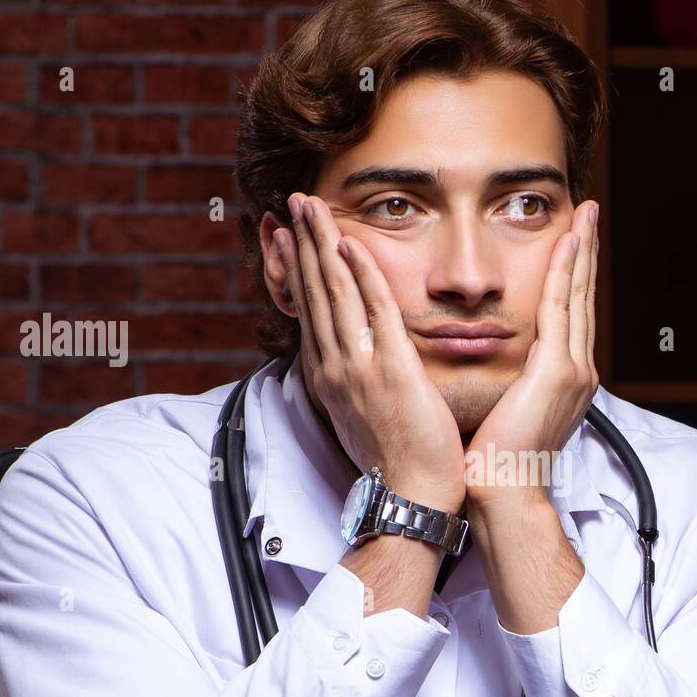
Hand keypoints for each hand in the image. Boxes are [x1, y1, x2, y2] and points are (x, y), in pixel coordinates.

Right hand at [274, 192, 464, 511]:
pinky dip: (360, 275)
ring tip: (311, 205)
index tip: (284, 234)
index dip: (295, 267)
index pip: (306, 309)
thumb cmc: (398, 461)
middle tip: (293, 200)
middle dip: (301, 241)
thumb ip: (355, 379)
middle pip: (312, 292)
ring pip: (333, 292)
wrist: (412, 497)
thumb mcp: (362, 414)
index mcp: (327, 376)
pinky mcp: (391, 371)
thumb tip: (353, 358)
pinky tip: (350, 244)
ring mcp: (358, 368)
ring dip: (321, 243)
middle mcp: (333, 368)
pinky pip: (373, 312)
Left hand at [465, 199, 599, 510]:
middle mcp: (577, 371)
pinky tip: (568, 243)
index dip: (572, 276)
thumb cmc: (495, 464)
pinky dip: (565, 273)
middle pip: (582, 297)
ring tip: (586, 214)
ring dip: (581, 251)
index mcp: (564, 381)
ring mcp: (572, 370)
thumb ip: (508, 385)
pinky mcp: (556, 371)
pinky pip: (560, 308)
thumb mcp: (505, 413)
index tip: (572, 243)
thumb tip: (492, 372)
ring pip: (576, 296)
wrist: (504, 493)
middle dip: (586, 252)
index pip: (569, 315)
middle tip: (589, 212)